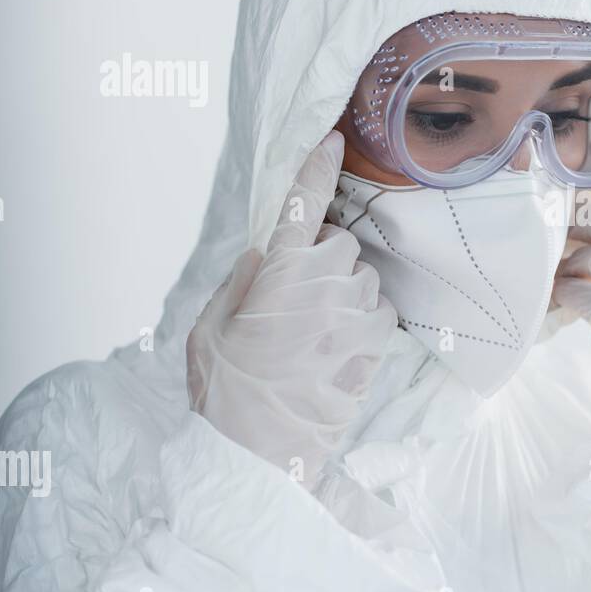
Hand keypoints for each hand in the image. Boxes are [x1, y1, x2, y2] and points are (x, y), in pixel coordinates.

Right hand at [185, 131, 395, 485]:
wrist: (260, 452)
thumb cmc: (226, 388)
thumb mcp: (210, 325)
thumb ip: (241, 279)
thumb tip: (267, 253)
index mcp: (279, 272)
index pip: (301, 203)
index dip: (316, 167)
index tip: (332, 140)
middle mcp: (325, 284)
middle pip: (340, 242)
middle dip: (323, 257)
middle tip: (296, 297)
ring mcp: (356, 313)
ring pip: (364, 275)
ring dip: (346, 289)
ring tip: (314, 330)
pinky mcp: (377, 344)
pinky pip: (380, 309)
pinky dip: (364, 316)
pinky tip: (337, 345)